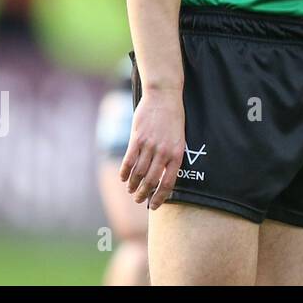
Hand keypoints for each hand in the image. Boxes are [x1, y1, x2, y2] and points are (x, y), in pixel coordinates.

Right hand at [119, 88, 185, 208]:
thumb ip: (171, 157)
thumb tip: (163, 177)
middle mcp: (164, 152)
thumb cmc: (173, 119)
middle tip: (139, 200)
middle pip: (151, 181)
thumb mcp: (179, 139)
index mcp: (177, 154)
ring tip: (131, 190)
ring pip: (138, 173)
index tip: (153, 205)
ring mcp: (150, 145)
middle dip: (144, 194)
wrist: (164, 96)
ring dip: (133, 185)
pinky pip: (129, 160)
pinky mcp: (137, 138)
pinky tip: (123, 178)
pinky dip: (125, 172)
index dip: (160, 197)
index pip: (168, 183)